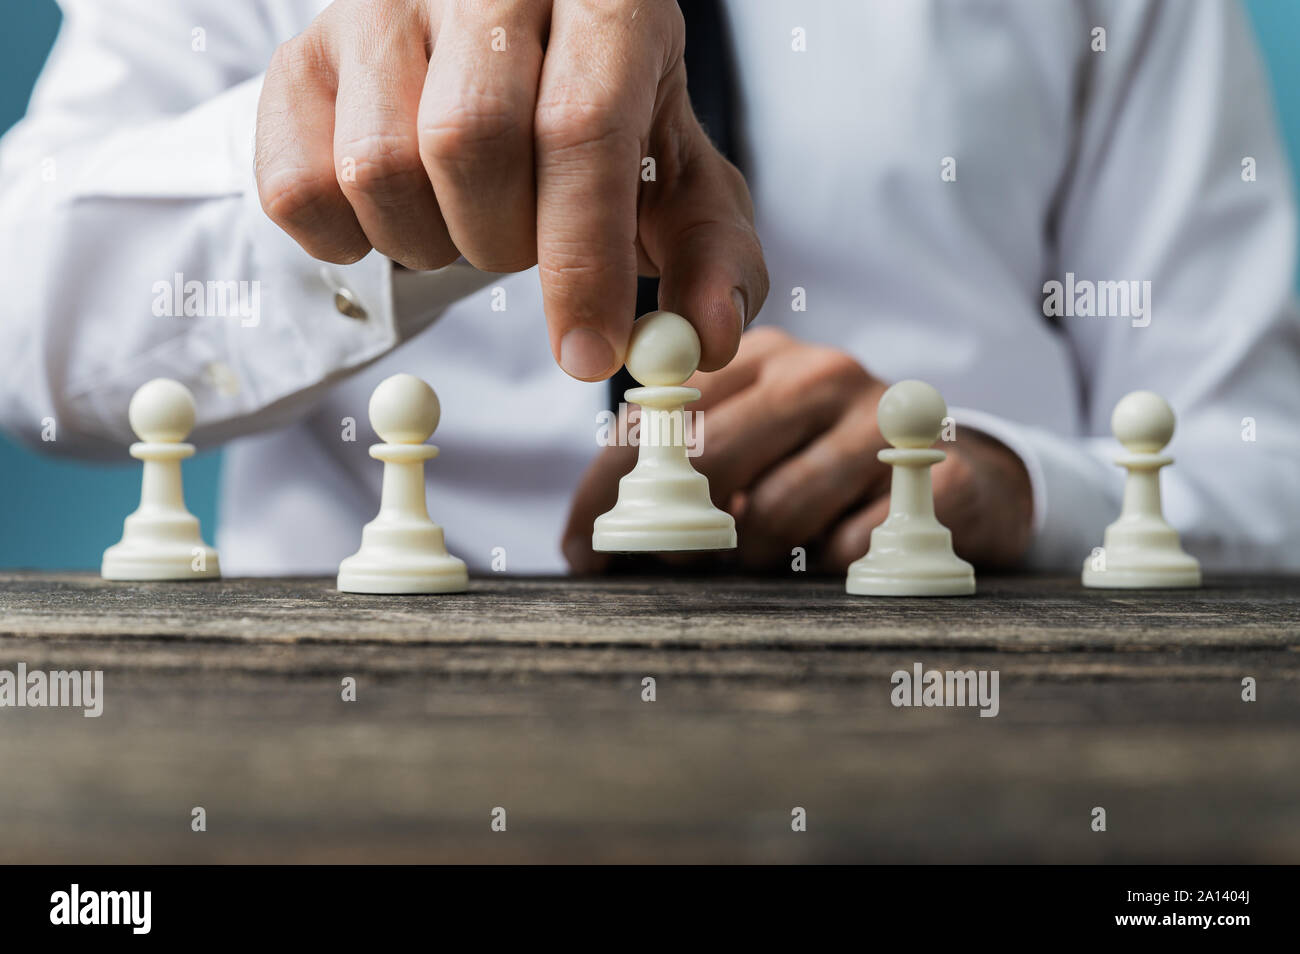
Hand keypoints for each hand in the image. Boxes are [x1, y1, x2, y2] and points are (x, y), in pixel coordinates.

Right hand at [254, 0, 767, 379]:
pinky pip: (297, 188)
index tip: (588, 353)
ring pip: (378, 168)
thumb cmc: (609, 124)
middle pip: (469, 141)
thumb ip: (712, 258)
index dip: (582, 258)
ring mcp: (377, 5)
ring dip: (429, 243)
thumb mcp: (680, 182)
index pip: (579, 126)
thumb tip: (709, 339)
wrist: (508, 57)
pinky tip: (404, 216)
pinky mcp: (301, 54)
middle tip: (520, 247)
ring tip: (466, 220)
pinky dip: (351, 243)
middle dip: (502, 242)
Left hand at [562, 327, 1033, 571]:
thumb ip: (678, 473)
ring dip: (753, 555)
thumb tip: (588, 545)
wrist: (963, 477)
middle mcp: (819, 372)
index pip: (658, 415)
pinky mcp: (938, 470)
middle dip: (672, 528)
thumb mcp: (753, 451)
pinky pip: (849, 546)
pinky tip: (834, 560)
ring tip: (765, 557)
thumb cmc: (826, 472)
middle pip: (711, 456)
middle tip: (667, 565)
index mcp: (760, 356)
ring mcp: (881, 418)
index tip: (581, 551)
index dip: (609, 488)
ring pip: (773, 511)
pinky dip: (827, 567)